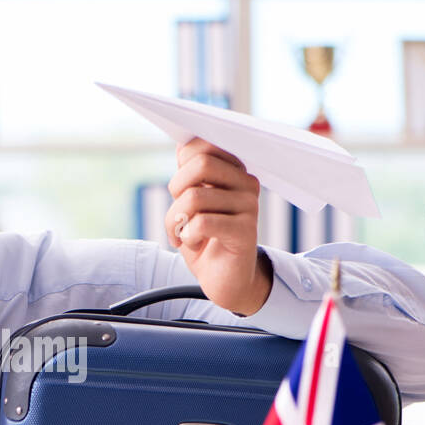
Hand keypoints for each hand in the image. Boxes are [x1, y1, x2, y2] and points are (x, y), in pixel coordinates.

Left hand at [165, 137, 271, 315]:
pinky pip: (202, 222)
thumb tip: (183, 144)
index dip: (182, 164)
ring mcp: (249, 206)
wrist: (225, 280)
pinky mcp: (245, 231)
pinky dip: (187, 235)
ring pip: (195, 197)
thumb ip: (190, 173)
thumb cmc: (205, 239)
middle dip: (177, 188)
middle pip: (201, 164)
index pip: (205, 145)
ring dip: (176, 220)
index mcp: (234, 171)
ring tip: (182, 234)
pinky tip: (193, 243)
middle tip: (178, 213)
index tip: (179, 189)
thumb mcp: (191, 202)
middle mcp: (246, 183)